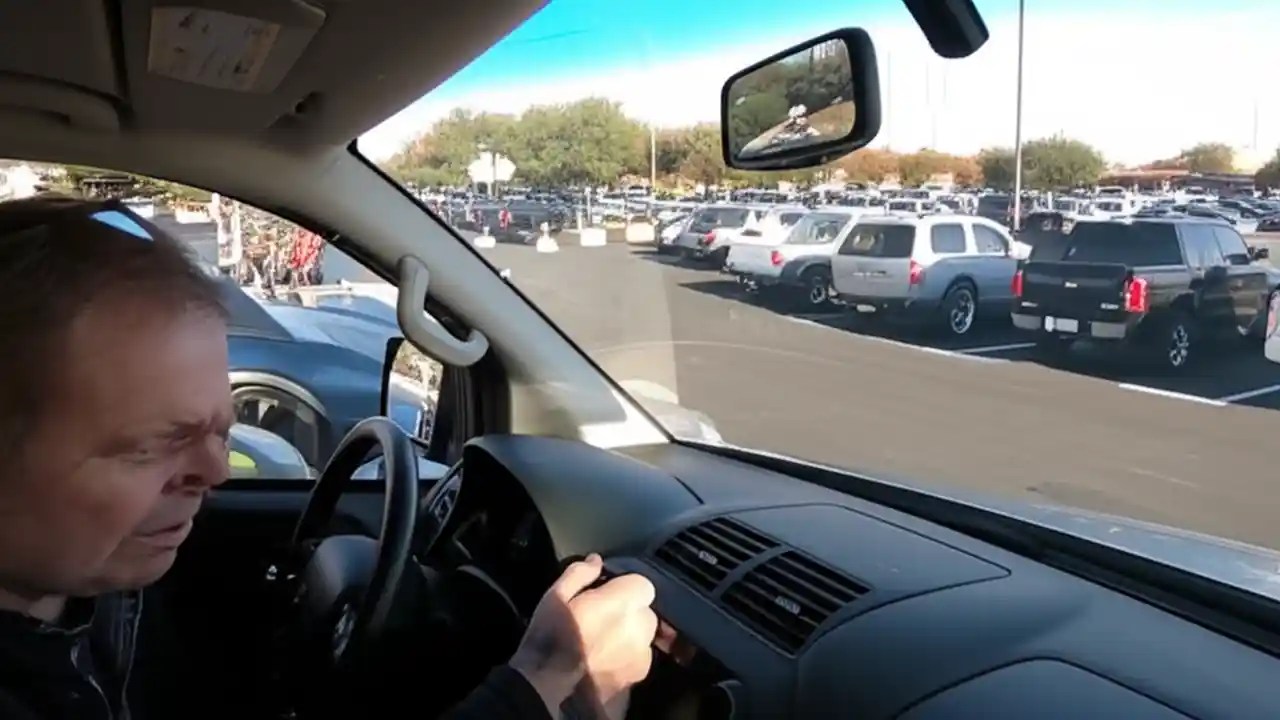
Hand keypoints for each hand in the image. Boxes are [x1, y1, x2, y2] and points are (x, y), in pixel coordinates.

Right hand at [509, 554, 658, 717]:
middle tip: (600, 621)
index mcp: (623, 603)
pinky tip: (602, 665)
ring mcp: (641, 658)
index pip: (643, 585)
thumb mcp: (555, 597)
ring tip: (600, 647)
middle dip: (628, 614)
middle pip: (644, 613)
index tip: (607, 595)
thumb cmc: (548, 640)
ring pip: (642, 640)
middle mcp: (640, 629)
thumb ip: (580, 574)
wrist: (548, 693)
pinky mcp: (637, 681)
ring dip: (628, 639)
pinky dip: (624, 661)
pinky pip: (636, 663)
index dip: (625, 589)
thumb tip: (596, 560)